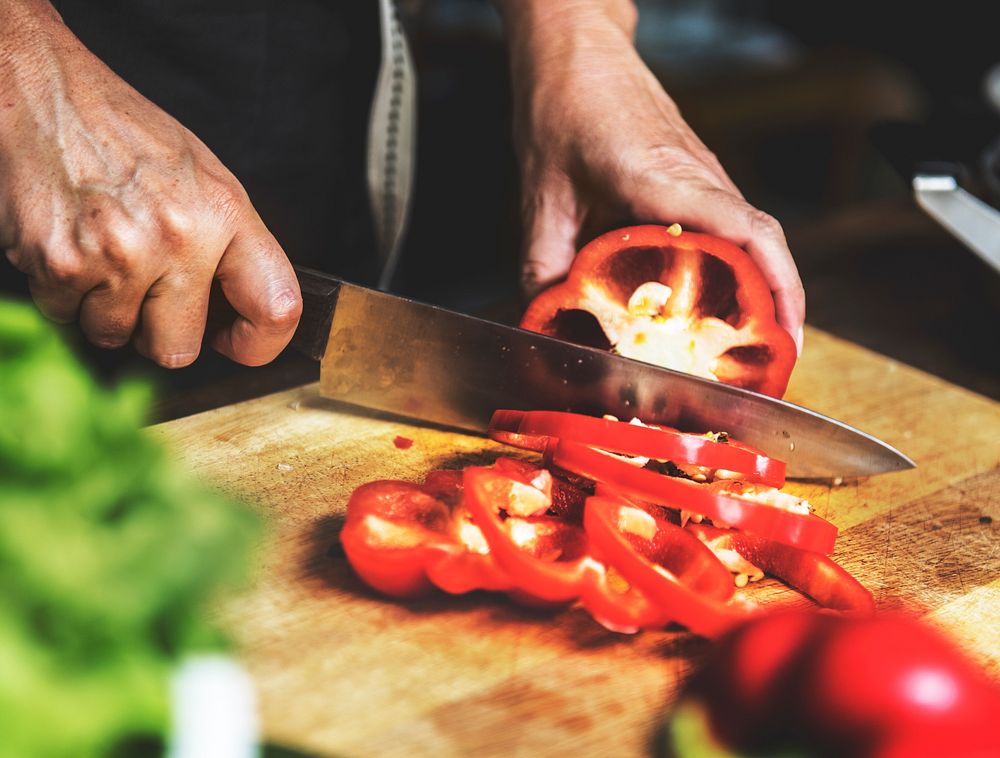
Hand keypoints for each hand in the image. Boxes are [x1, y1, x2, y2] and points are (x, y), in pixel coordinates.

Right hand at [0, 1, 300, 366]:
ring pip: (115, 337)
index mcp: (225, 214)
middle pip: (178, 350)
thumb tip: (243, 317)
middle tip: (145, 288)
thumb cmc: (129, 138)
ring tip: (103, 253)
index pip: (276, 307)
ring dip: (105, 309)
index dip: (261, 342)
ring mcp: (119, 253)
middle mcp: (179, 236)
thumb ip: (232, 248)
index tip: (239, 341)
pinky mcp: (62, 263)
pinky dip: (63, 292)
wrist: (48, 91)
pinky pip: (65, 316)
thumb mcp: (207, 179)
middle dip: (158, 331)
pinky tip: (72, 245)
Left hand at [498, 1, 804, 351]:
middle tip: (767, 364)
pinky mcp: (695, 177)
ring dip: (761, 290)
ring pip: (752, 238)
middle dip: (778, 307)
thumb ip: (544, 265)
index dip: (778, 287)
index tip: (785, 335)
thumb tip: (546, 319)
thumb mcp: (542, 197)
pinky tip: (714, 301)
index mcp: (664, 178)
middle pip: (764, 246)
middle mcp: (698, 176)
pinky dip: (737, 267)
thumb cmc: (562, 107)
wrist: (574, 51)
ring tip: (748, 345)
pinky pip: (729, 227)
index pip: (748, 233)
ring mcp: (703, 175)